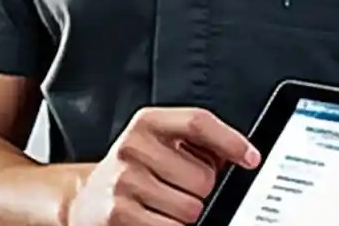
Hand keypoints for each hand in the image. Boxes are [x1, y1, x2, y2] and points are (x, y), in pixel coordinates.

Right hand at [66, 107, 260, 225]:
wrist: (87, 202)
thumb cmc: (133, 173)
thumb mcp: (158, 145)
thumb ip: (196, 145)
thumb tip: (241, 158)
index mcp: (148, 123)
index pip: (198, 122)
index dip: (230, 141)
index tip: (251, 159)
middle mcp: (133, 147)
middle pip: (202, 177)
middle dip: (201, 191)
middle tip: (181, 189)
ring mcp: (125, 182)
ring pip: (191, 209)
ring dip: (187, 215)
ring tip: (164, 206)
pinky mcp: (119, 215)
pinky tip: (157, 219)